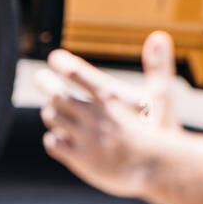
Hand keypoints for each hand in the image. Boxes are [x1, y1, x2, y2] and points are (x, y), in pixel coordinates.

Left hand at [35, 31, 180, 196]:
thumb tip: (160, 35)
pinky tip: (57, 136)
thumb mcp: (162, 94)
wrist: (155, 167)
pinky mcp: (78, 158)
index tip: (55, 58)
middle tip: (40, 77)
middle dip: (45, 83)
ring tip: (50, 108)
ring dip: (50, 111)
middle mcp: (92, 114)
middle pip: (56, 94)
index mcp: (109, 96)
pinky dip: (53, 138)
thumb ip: (158, 64)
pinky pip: (53, 143)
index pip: (77, 73)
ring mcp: (83, 137)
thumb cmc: (161, 129)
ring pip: (53, 118)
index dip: (62, 64)